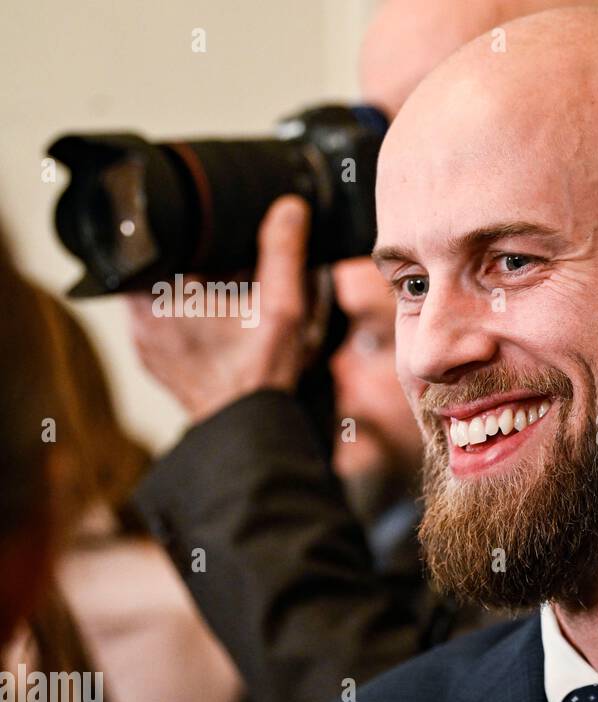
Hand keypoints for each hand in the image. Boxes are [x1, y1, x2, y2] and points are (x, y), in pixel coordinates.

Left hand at [127, 195, 316, 422]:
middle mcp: (141, 319)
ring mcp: (143, 342)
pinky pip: (163, 322)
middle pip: (163, 266)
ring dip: (193, 291)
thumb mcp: (281, 307)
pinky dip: (190, 319)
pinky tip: (220, 329)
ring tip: (228, 304)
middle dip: (199, 265)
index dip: (195, 236)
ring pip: (161, 294)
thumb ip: (283, 254)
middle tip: (233, 279)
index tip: (221, 244)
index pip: (164, 240)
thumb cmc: (260, 376)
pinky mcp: (152, 359)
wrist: (248, 428)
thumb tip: (289, 209)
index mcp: (159, 296)